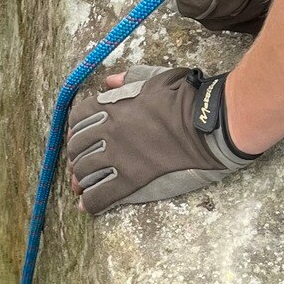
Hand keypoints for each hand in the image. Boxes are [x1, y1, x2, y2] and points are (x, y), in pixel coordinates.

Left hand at [66, 64, 256, 214]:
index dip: (76, 128)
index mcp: (113, 105)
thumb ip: (130, 78)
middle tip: (80, 165)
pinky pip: (100, 195)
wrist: (206, 124)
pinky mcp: (131, 180)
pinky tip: (88, 205)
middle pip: (77, 147)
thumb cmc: (187, 98)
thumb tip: (110, 81)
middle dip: (76, 156)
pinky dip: (91, 202)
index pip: (78, 117)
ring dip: (81, 180)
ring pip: (84, 172)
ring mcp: (118, 156)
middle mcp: (109, 130)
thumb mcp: (156, 78)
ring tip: (83, 186)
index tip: (80, 136)